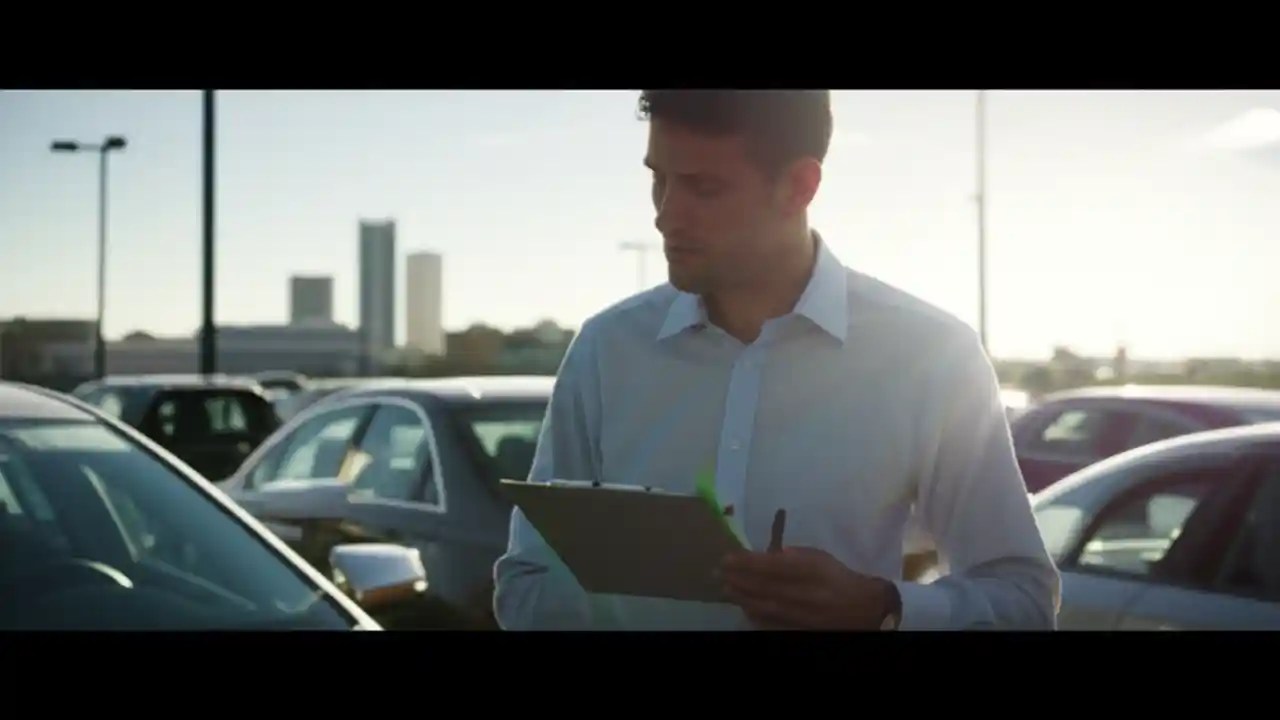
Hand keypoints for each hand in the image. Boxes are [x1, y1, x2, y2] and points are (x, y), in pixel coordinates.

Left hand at [719, 546, 895, 629]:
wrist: (865, 609)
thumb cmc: (839, 578)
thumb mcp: (822, 558)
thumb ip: (798, 555)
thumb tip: (772, 553)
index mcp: (813, 570)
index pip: (774, 565)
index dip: (748, 562)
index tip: (728, 558)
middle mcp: (807, 592)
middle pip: (766, 586)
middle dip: (740, 579)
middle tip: (719, 573)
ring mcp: (805, 613)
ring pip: (767, 605)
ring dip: (744, 597)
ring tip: (726, 590)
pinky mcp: (803, 628)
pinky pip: (776, 622)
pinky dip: (758, 615)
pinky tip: (744, 608)